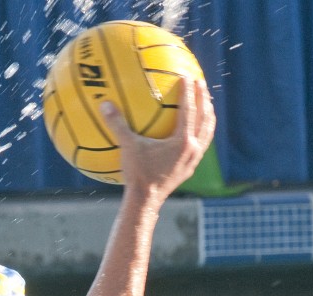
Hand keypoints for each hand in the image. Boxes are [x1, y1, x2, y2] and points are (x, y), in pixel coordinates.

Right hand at [100, 77, 215, 200]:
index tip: (188, 76)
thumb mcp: (127, 147)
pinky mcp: (189, 169)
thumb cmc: (137, 174)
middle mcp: (192, 150)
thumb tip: (105, 104)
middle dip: (204, 100)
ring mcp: (193, 161)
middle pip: (205, 119)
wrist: (146, 202)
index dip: (188, 92)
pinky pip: (200, 146)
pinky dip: (199, 133)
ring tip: (205, 104)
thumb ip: (118, 124)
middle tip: (201, 84)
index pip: (189, 111)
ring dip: (207, 116)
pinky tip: (192, 130)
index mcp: (182, 142)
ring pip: (207, 133)